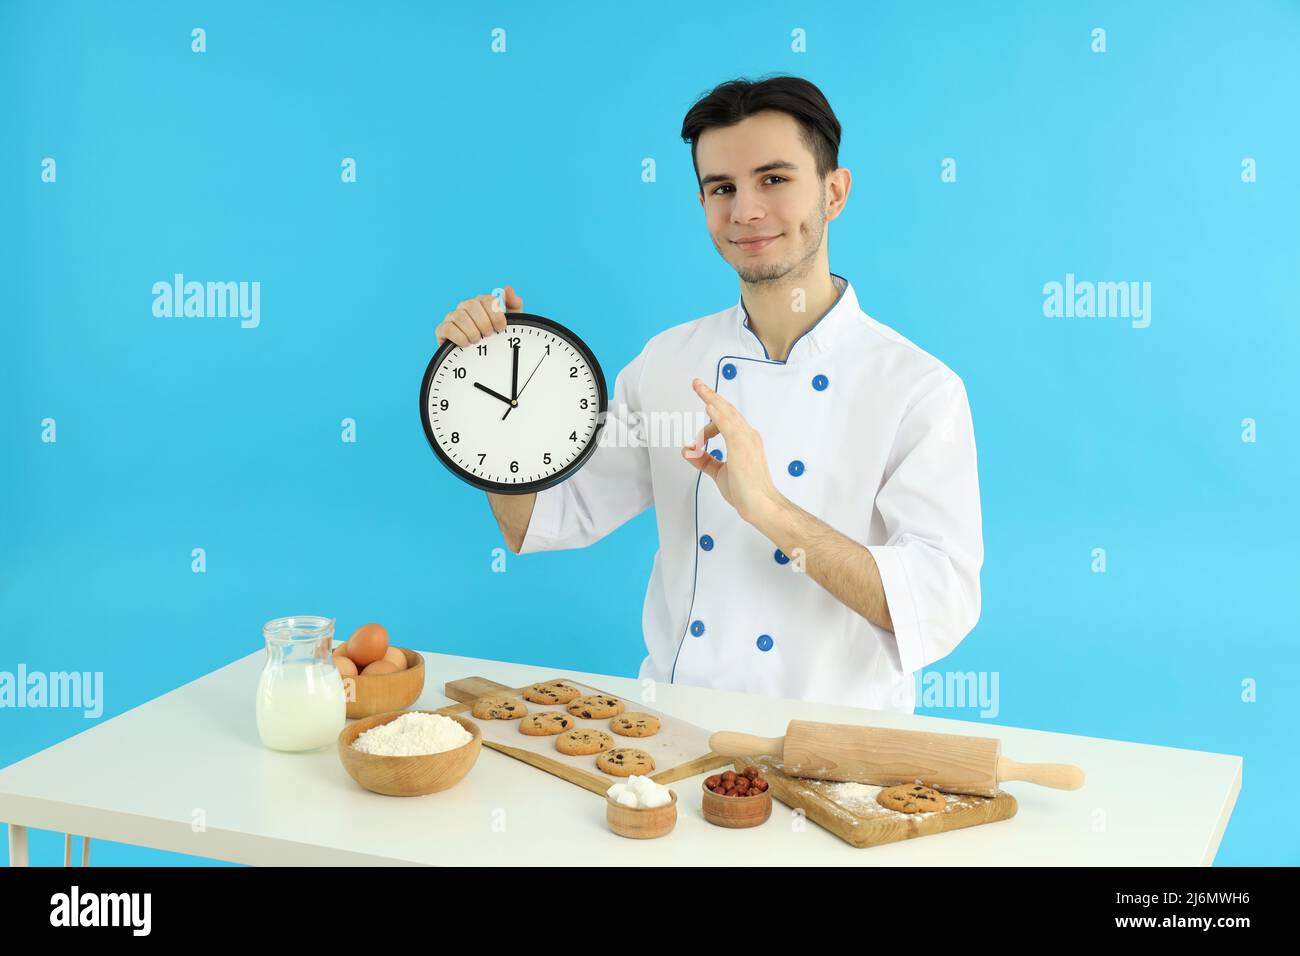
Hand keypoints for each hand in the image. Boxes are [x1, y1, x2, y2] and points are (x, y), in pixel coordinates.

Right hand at [436, 285, 522, 345]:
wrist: (489, 359)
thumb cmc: (500, 338)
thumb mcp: (513, 322)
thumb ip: (514, 303)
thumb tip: (507, 288)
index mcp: (482, 303)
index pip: (486, 299)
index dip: (495, 314)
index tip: (501, 328)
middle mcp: (466, 308)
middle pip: (471, 305)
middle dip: (484, 322)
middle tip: (489, 335)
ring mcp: (453, 318)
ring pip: (459, 315)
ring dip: (471, 330)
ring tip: (478, 341)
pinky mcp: (443, 331)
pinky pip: (447, 328)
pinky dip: (458, 336)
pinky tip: (466, 344)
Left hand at [681, 378, 783, 524]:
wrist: (762, 506)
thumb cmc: (746, 492)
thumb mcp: (719, 473)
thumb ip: (705, 461)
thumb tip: (687, 451)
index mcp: (745, 441)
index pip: (725, 422)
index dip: (709, 424)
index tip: (698, 432)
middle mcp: (747, 436)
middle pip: (727, 410)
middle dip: (711, 396)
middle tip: (697, 383)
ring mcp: (746, 441)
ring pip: (727, 413)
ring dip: (712, 399)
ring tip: (699, 387)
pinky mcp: (742, 448)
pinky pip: (728, 426)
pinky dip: (718, 415)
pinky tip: (708, 405)